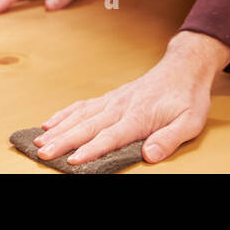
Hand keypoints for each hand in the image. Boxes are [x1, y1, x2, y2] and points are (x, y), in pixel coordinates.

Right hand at [32, 31, 229, 165]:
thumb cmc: (187, 97)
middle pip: (88, 126)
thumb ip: (170, 138)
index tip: (73, 160)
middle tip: (43, 153)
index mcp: (139, 116)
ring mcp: (113, 100)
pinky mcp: (110, 98)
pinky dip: (64, 113)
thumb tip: (151, 155)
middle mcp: (121, 107)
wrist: (183, 68)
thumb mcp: (190, 121)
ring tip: (39, 140)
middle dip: (63, 140)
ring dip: (59, 128)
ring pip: (80, 115)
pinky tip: (50, 122)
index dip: (91, 149)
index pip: (110, 136)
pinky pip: (83, 105)